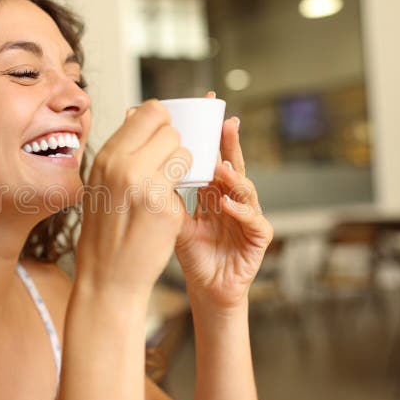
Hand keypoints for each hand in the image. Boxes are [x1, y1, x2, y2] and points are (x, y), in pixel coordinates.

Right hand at [75, 99, 191, 298]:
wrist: (106, 275)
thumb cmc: (104, 228)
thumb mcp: (101, 182)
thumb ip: (121, 150)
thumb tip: (136, 113)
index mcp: (106, 156)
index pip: (149, 112)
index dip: (161, 122)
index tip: (161, 136)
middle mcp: (124, 166)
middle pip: (170, 129)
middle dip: (174, 143)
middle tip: (165, 164)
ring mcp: (147, 186)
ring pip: (184, 152)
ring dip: (182, 164)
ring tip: (166, 184)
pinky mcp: (166, 207)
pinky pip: (187, 181)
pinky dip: (182, 189)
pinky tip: (167, 205)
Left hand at [174, 92, 273, 311]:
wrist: (207, 289)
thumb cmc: (193, 254)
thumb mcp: (172, 218)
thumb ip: (164, 191)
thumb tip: (140, 158)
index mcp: (215, 192)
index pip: (214, 157)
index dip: (211, 135)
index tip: (205, 110)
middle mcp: (235, 199)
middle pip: (234, 165)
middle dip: (231, 142)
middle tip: (225, 121)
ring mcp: (249, 216)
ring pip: (246, 189)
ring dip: (232, 176)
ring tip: (220, 166)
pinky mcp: (259, 238)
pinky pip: (253, 220)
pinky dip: (239, 210)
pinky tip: (225, 203)